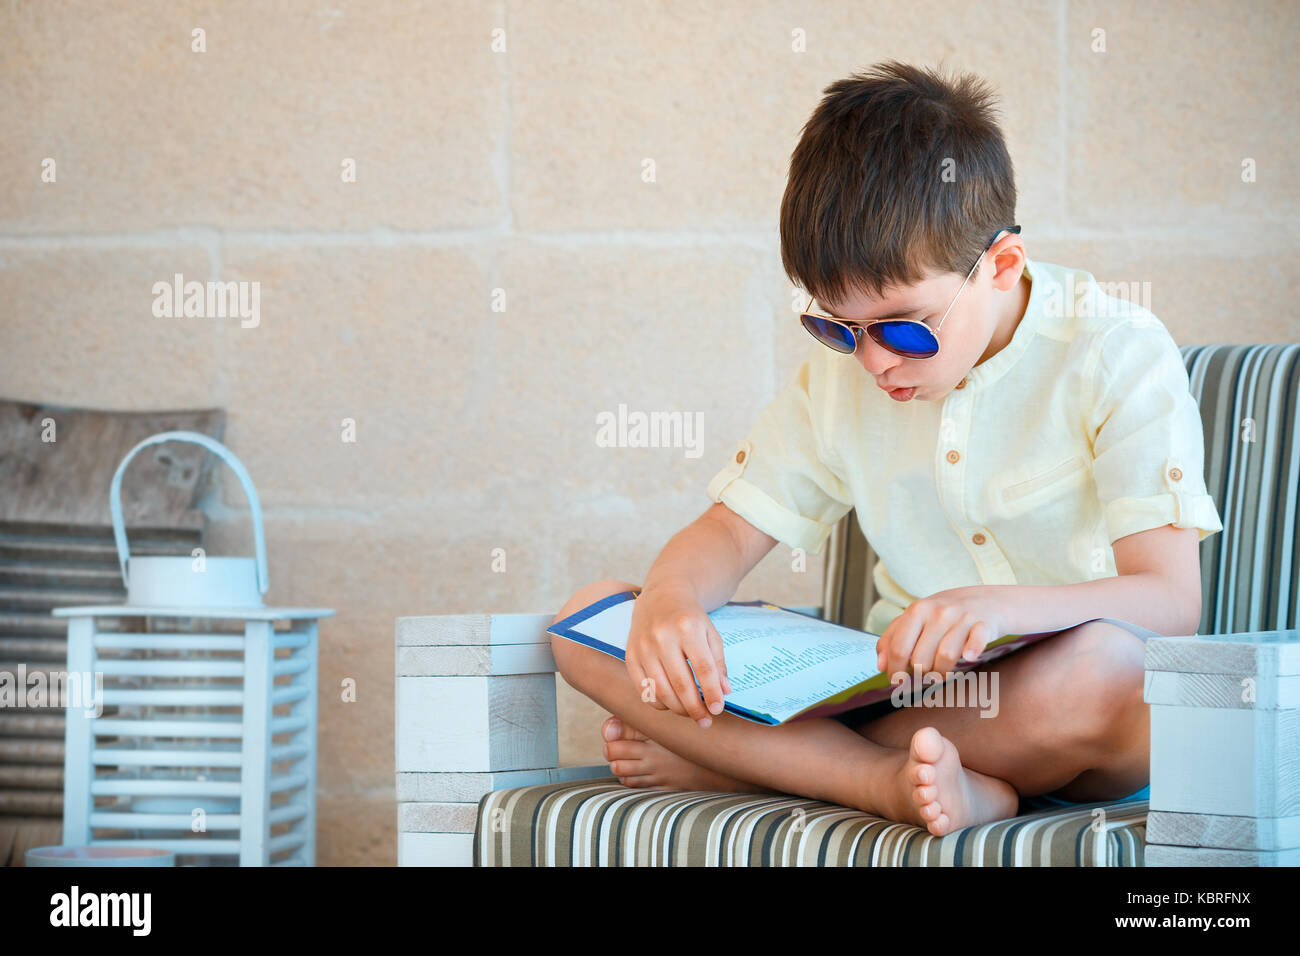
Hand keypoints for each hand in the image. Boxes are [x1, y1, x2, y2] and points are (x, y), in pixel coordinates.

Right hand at [625, 583, 732, 727]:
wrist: (661, 597)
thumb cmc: (689, 618)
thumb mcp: (710, 634)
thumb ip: (718, 663)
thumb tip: (725, 692)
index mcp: (688, 628)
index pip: (703, 669)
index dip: (712, 693)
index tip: (718, 710)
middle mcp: (663, 637)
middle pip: (681, 683)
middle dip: (695, 708)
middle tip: (705, 721)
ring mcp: (643, 647)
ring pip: (661, 690)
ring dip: (678, 708)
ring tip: (690, 714)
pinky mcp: (630, 655)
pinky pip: (643, 689)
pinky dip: (658, 703)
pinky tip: (670, 704)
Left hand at [875, 586, 1003, 688]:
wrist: (987, 600)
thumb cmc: (945, 614)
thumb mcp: (916, 618)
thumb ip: (893, 638)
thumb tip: (881, 666)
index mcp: (917, 610)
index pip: (898, 648)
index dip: (895, 672)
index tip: (897, 683)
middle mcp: (938, 612)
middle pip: (920, 659)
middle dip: (920, 675)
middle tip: (924, 676)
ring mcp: (962, 618)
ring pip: (945, 657)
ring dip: (942, 673)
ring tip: (941, 674)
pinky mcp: (984, 625)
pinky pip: (976, 642)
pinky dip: (972, 651)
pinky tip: (968, 657)